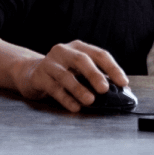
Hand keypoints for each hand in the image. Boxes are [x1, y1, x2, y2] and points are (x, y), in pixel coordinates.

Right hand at [11, 40, 127, 111]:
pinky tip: (74, 107)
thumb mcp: (79, 71)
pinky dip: (65, 98)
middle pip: (81, 60)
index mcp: (79, 47)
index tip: (123, 83)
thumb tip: (123, 91)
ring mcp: (50, 63)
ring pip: (65, 75)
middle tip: (105, 89)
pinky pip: (53, 88)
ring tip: (90, 100)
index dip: (113, 68)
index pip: (100, 54)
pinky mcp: (39, 76)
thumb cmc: (62, 72)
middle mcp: (64, 51)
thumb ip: (98, 78)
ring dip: (79, 89)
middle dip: (94, 75)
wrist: (30, 73)